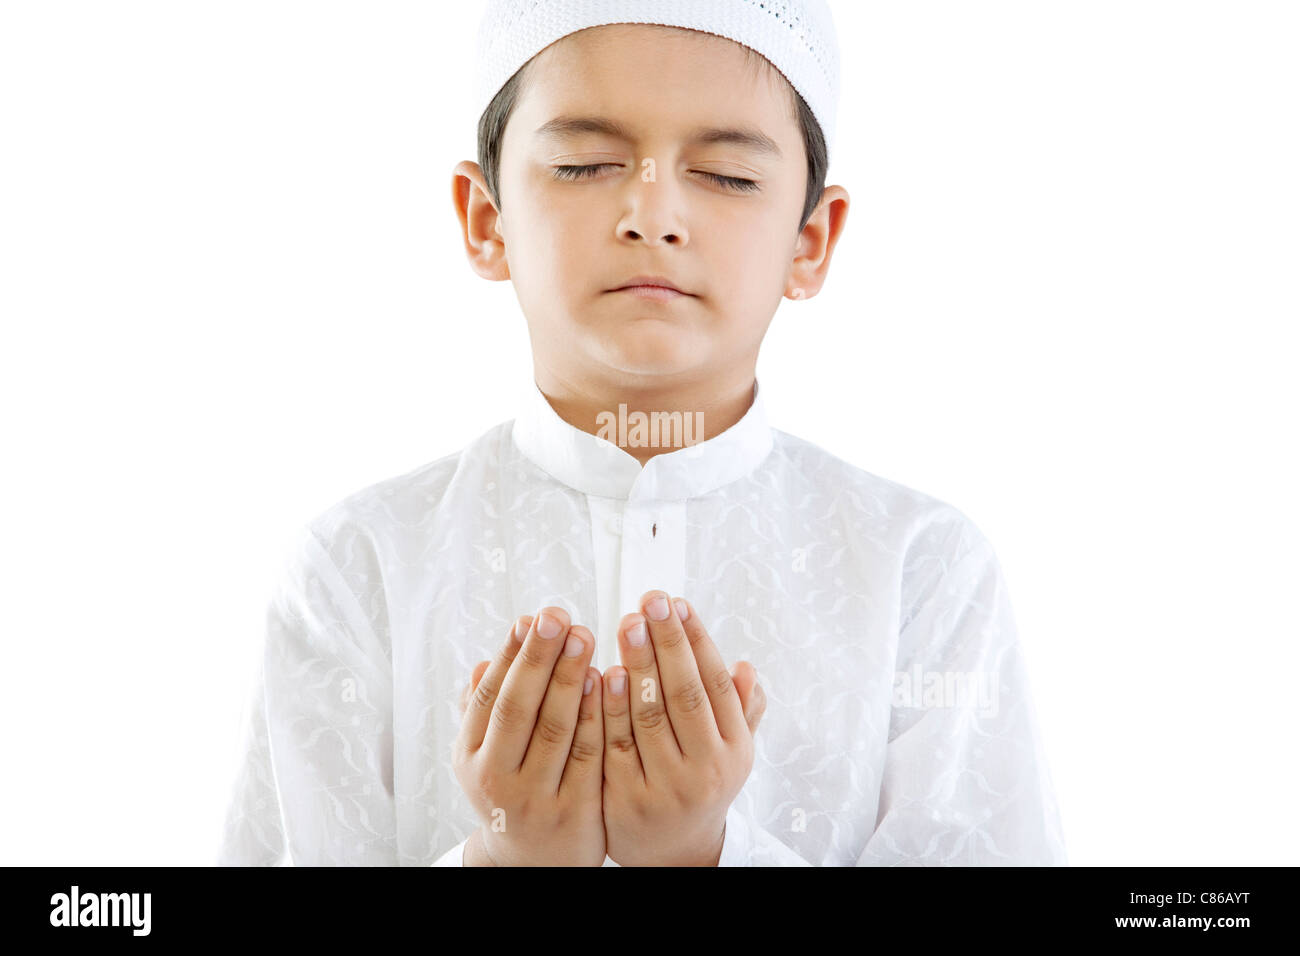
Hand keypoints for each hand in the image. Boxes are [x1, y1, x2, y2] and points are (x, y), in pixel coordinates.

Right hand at [452, 607, 605, 865]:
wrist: (535, 863)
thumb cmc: (515, 788)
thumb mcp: (487, 755)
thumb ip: (485, 711)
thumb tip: (485, 662)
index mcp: (470, 756)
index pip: (489, 697)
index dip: (511, 655)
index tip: (530, 617)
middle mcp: (495, 778)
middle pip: (518, 708)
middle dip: (538, 657)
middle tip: (558, 615)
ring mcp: (534, 797)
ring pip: (554, 729)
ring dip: (568, 679)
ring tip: (583, 637)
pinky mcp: (573, 812)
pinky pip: (588, 755)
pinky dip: (596, 716)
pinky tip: (605, 681)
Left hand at [601, 592, 765, 865]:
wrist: (671, 853)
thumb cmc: (699, 783)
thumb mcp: (729, 751)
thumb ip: (740, 709)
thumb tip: (745, 666)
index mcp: (734, 749)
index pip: (716, 684)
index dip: (697, 640)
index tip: (678, 603)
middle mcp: (706, 769)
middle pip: (684, 695)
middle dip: (667, 643)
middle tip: (650, 601)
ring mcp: (666, 786)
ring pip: (650, 717)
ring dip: (638, 666)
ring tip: (627, 625)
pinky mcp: (626, 800)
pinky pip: (614, 744)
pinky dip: (609, 707)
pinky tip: (602, 673)